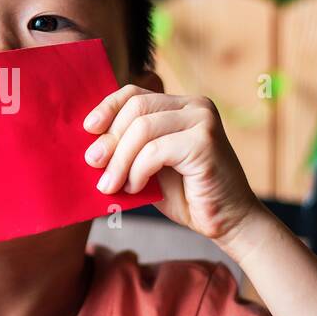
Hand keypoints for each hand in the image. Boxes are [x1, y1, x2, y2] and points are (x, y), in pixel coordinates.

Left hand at [82, 87, 260, 251]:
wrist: (228, 222)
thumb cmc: (188, 196)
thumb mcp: (150, 165)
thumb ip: (129, 148)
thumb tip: (90, 143)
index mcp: (182, 105)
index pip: (135, 93)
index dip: (107, 108)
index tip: (88, 130)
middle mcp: (196, 106)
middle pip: (135, 108)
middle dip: (109, 138)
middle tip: (93, 165)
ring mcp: (203, 121)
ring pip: (142, 129)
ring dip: (119, 160)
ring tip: (111, 185)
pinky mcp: (205, 142)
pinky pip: (154, 150)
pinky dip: (138, 170)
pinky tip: (135, 187)